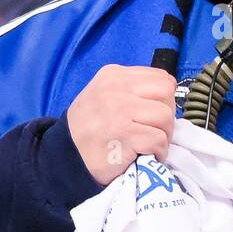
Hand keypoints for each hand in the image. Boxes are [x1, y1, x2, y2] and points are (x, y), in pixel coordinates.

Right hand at [65, 65, 176, 185]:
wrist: (63, 156)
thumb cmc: (89, 128)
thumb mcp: (104, 95)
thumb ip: (132, 90)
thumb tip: (169, 92)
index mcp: (114, 75)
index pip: (160, 78)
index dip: (164, 98)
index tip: (153, 114)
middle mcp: (117, 88)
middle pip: (166, 94)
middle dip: (166, 115)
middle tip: (154, 130)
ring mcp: (121, 111)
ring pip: (166, 117)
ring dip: (164, 135)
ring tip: (149, 144)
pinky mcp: (126, 135)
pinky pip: (159, 139)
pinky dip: (158, 151)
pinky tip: (146, 155)